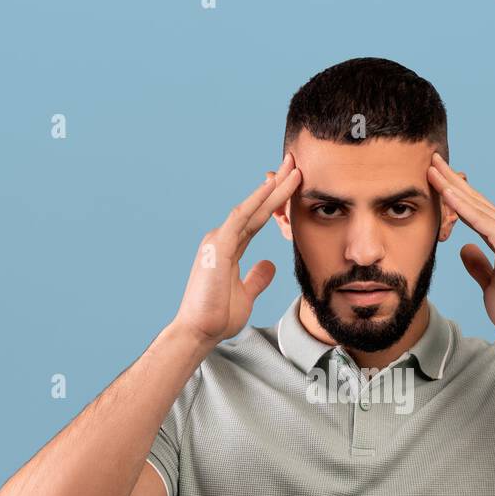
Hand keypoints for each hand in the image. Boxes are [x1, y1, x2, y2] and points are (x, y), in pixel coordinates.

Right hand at [174, 152, 300, 343]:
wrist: (198, 332)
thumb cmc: (217, 317)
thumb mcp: (246, 294)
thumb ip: (257, 277)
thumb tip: (270, 264)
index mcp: (229, 248)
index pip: (257, 219)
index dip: (276, 202)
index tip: (294, 185)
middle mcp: (222, 239)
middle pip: (256, 208)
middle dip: (278, 186)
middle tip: (296, 163)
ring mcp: (218, 240)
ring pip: (251, 208)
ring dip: (273, 188)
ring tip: (294, 169)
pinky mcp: (218, 247)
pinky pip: (240, 219)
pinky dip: (256, 202)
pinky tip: (272, 187)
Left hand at [426, 151, 494, 335]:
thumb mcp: (489, 283)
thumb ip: (478, 264)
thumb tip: (464, 248)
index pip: (475, 210)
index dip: (454, 193)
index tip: (435, 177)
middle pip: (475, 199)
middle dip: (451, 179)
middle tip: (431, 158)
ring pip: (476, 205)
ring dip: (452, 185)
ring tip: (432, 167)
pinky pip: (481, 221)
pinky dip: (463, 206)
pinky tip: (447, 193)